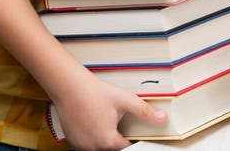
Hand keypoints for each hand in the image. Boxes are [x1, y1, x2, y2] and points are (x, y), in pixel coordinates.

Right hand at [51, 69, 166, 150]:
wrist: (68, 85)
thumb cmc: (93, 91)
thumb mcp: (123, 99)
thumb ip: (144, 111)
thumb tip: (161, 118)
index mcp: (108, 141)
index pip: (127, 149)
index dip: (132, 140)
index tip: (131, 135)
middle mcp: (94, 148)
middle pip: (112, 148)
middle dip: (116, 137)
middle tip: (113, 120)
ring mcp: (82, 146)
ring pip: (99, 147)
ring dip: (103, 138)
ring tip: (101, 119)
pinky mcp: (73, 142)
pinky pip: (87, 145)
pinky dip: (91, 137)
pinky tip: (91, 122)